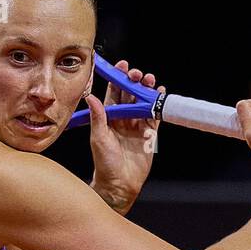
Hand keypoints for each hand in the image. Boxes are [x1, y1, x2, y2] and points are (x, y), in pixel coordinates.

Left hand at [85, 60, 162, 212]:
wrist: (120, 183)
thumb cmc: (104, 163)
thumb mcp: (98, 138)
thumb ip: (98, 117)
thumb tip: (91, 97)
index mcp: (108, 118)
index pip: (114, 93)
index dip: (118, 79)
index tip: (122, 66)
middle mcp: (123, 119)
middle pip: (130, 95)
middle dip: (135, 81)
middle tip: (138, 74)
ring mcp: (137, 125)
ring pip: (144, 102)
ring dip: (147, 90)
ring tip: (150, 80)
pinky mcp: (150, 133)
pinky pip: (155, 115)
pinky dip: (158, 104)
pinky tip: (159, 93)